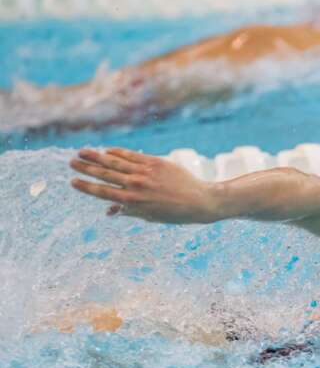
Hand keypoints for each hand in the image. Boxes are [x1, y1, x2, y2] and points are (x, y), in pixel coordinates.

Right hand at [70, 148, 217, 223]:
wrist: (199, 201)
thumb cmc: (174, 213)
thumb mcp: (150, 216)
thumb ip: (129, 211)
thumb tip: (109, 212)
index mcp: (133, 201)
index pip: (103, 192)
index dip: (86, 186)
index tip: (73, 181)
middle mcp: (136, 185)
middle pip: (105, 174)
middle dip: (86, 168)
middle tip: (72, 162)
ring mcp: (145, 172)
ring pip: (115, 162)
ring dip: (97, 157)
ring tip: (82, 152)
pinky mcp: (155, 163)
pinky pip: (132, 156)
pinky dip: (118, 153)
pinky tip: (108, 151)